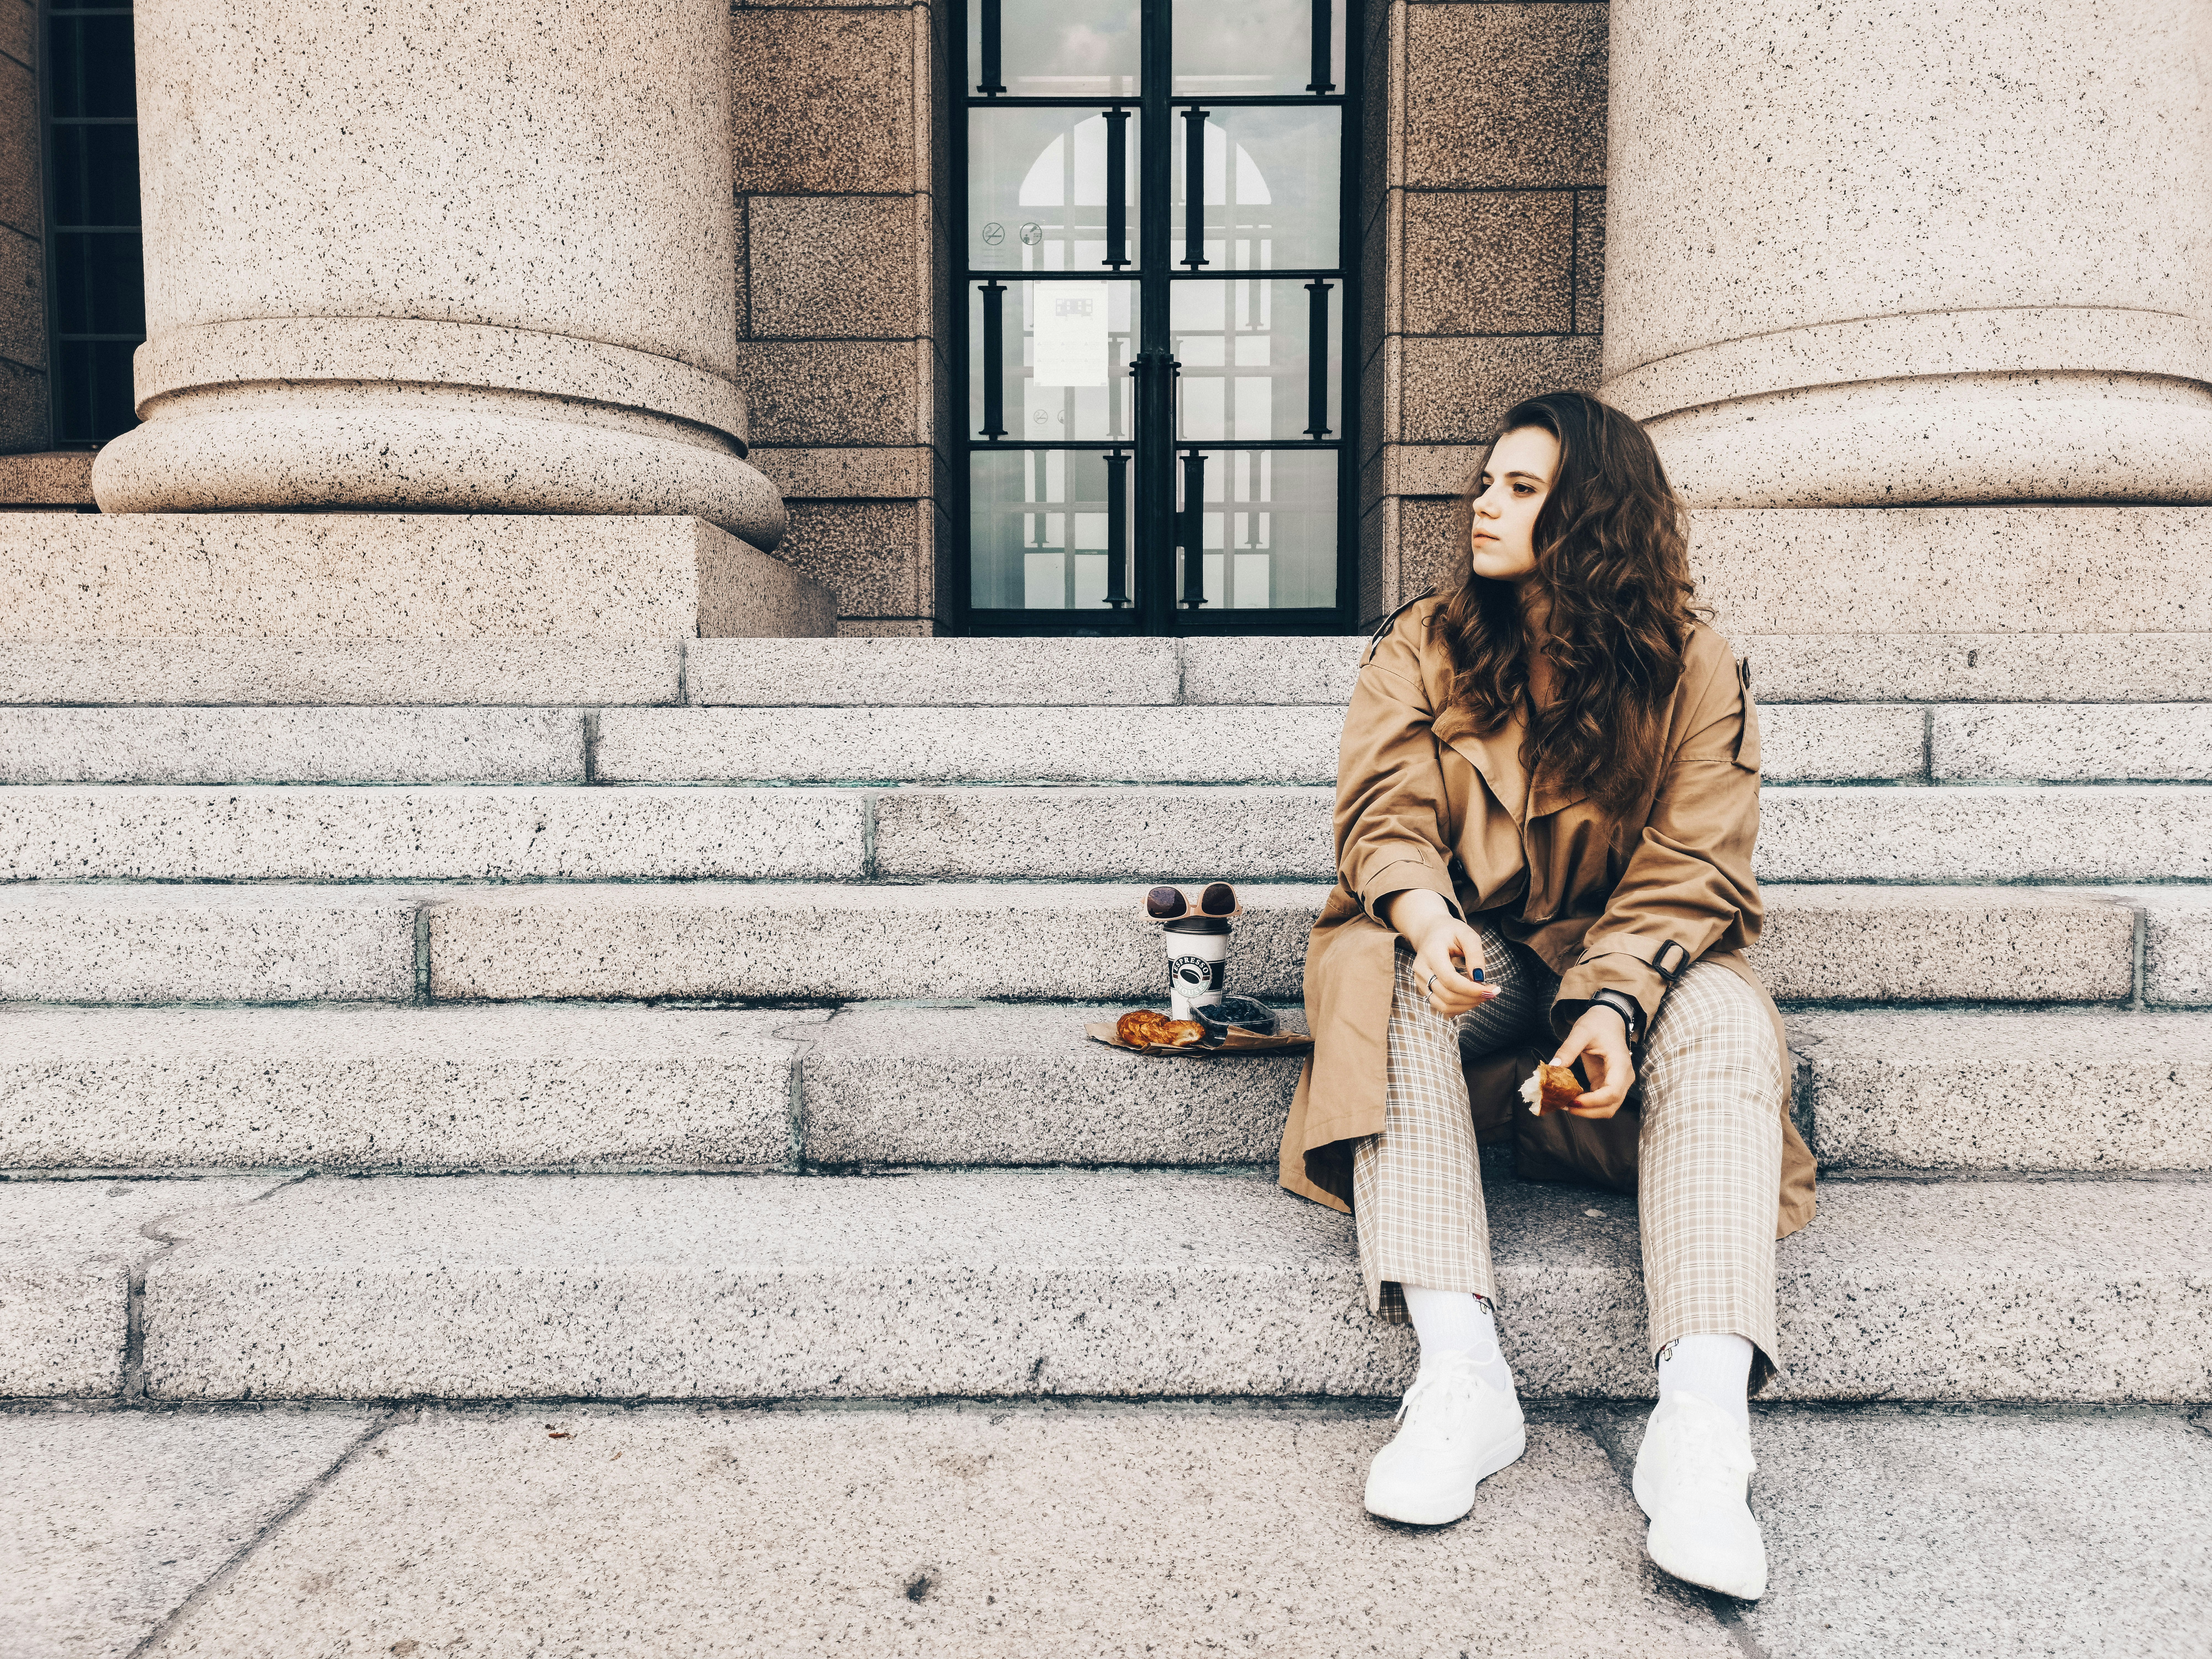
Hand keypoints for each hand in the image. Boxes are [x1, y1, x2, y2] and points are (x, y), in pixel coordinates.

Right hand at [1384, 890, 1498, 1017]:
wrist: (1429, 932)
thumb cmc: (1450, 932)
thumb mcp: (1467, 934)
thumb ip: (1475, 954)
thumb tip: (1480, 978)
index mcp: (1431, 953)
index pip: (1449, 979)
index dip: (1471, 989)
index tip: (1492, 989)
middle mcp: (1421, 970)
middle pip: (1447, 995)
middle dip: (1473, 998)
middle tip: (1492, 992)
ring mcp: (1420, 982)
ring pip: (1443, 1006)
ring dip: (1467, 1005)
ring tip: (1483, 995)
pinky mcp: (1424, 990)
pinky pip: (1441, 1007)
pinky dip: (1459, 1007)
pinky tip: (1471, 998)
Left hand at [1553, 1005, 1634, 1117]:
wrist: (1610, 1019)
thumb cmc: (1598, 1023)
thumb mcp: (1581, 1031)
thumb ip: (1568, 1049)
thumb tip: (1553, 1066)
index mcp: (1620, 1064)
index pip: (1612, 1092)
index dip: (1593, 1102)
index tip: (1572, 1101)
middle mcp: (1624, 1077)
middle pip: (1611, 1106)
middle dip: (1588, 1111)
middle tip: (1563, 1105)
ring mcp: (1618, 1083)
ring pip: (1607, 1108)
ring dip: (1587, 1110)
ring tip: (1565, 1103)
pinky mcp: (1609, 1084)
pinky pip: (1601, 1101)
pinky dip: (1587, 1105)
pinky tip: (1571, 1098)